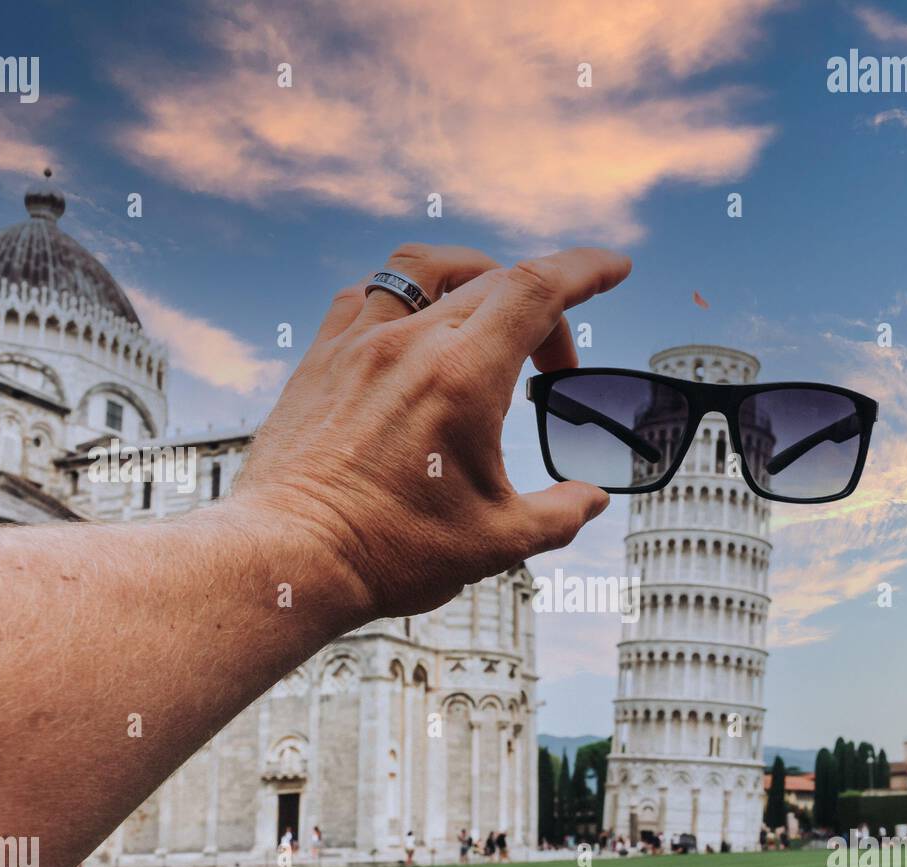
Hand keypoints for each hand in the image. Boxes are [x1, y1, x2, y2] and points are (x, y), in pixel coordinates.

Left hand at [229, 242, 630, 627]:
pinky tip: (412, 329)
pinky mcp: (321, 360)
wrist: (292, 558)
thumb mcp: (498, 543)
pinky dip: (404, 296)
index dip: (587, 269)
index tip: (615, 267)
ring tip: (491, 310)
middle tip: (555, 371)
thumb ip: (559, 515)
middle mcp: (411, 343)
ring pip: (425, 268)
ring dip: (473, 275)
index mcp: (465, 377)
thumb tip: (589, 502)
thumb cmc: (391, 552)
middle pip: (496, 282)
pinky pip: (364, 295)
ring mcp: (359, 344)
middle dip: (545, 314)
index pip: (538, 289)